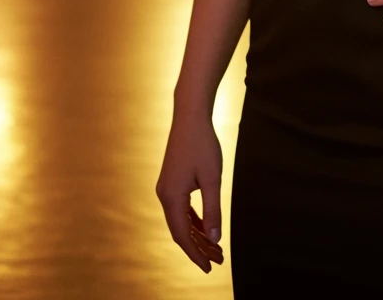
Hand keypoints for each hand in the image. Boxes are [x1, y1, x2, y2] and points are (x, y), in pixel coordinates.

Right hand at [156, 114, 224, 272]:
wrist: (191, 115)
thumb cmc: (203, 144)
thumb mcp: (212, 179)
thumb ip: (212, 210)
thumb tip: (215, 239)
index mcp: (171, 197)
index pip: (182, 236)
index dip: (195, 254)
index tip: (210, 267)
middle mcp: (164, 195)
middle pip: (180, 231)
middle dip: (199, 247)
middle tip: (218, 261)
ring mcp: (166, 188)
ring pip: (181, 220)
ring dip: (198, 234)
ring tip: (216, 248)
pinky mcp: (172, 181)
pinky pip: (182, 208)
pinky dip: (194, 220)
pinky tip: (206, 227)